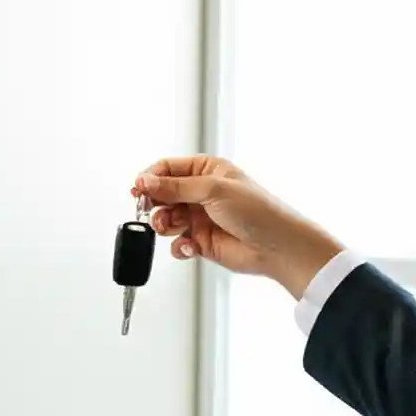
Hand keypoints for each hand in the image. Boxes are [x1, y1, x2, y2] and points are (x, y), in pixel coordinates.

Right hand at [132, 156, 344, 299]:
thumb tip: (146, 181)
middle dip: (155, 203)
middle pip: (162, 194)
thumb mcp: (213, 190)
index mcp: (207, 170)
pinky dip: (179, 246)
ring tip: (173, 228)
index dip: (150, 178)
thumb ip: (175, 187)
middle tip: (152, 210)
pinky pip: (177, 243)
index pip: (167, 168)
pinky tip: (190, 247)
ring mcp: (200, 217)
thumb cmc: (257, 211)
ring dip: (165, 225)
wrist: (277, 247)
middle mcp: (202, 193)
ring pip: (166, 219)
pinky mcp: (201, 241)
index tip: (138, 188)